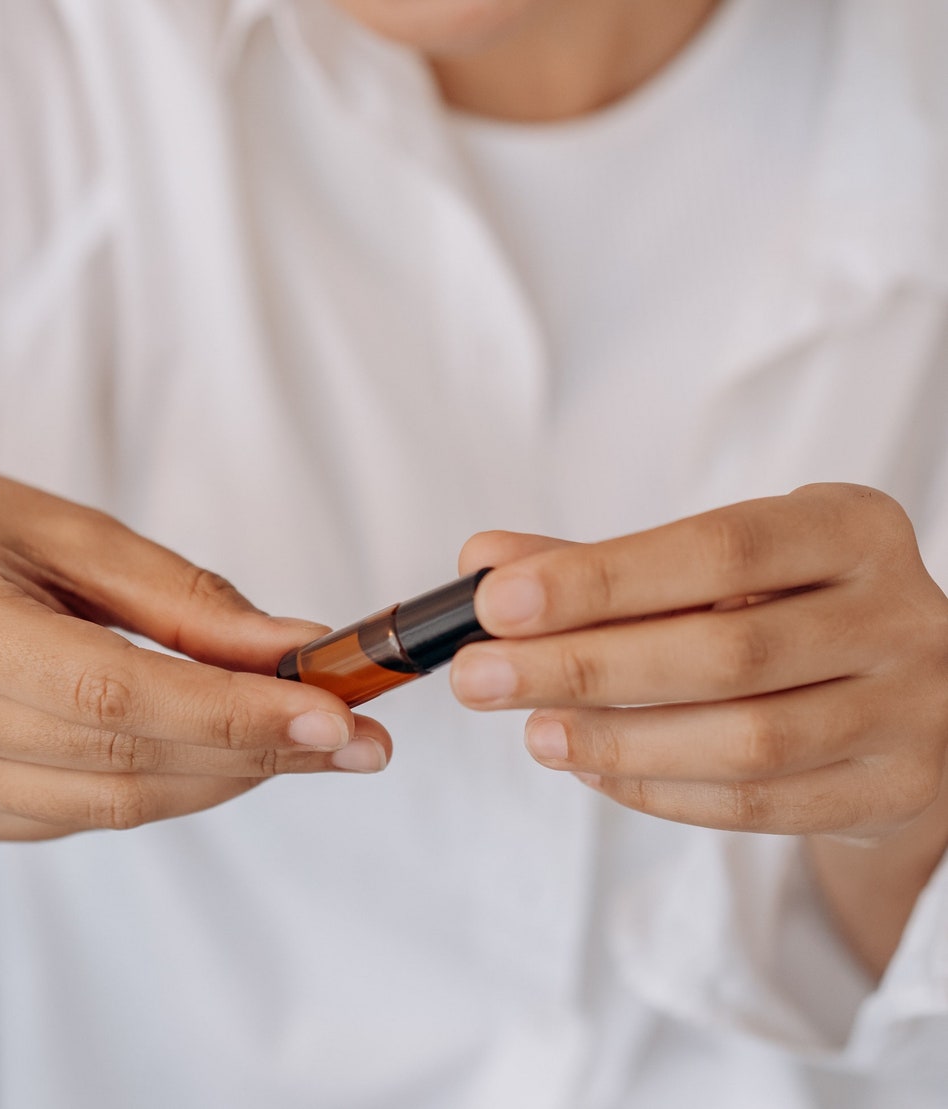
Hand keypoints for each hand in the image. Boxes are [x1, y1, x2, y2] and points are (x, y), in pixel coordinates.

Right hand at [0, 467, 389, 840]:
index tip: (335, 714)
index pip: (114, 690)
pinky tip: (219, 751)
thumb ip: (183, 598)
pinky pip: (88, 815)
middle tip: (357, 737)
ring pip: (118, 804)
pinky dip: (170, 784)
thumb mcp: (71, 529)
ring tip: (309, 742)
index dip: (232, 712)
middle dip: (260, 752)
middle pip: (127, 759)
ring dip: (230, 775)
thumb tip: (295, 647)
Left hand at [451, 484, 947, 844]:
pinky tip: (592, 770)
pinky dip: (659, 791)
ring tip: (534, 733)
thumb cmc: (789, 608)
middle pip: (724, 652)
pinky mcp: (891, 792)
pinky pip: (759, 806)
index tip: (496, 602)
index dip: (600, 579)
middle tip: (480, 676)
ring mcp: (907, 712)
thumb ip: (605, 565)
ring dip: (617, 740)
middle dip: (584, 667)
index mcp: (848, 531)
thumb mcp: (716, 566)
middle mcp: (893, 616)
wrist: (910, 691)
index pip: (715, 551)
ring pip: (746, 741)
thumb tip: (484, 560)